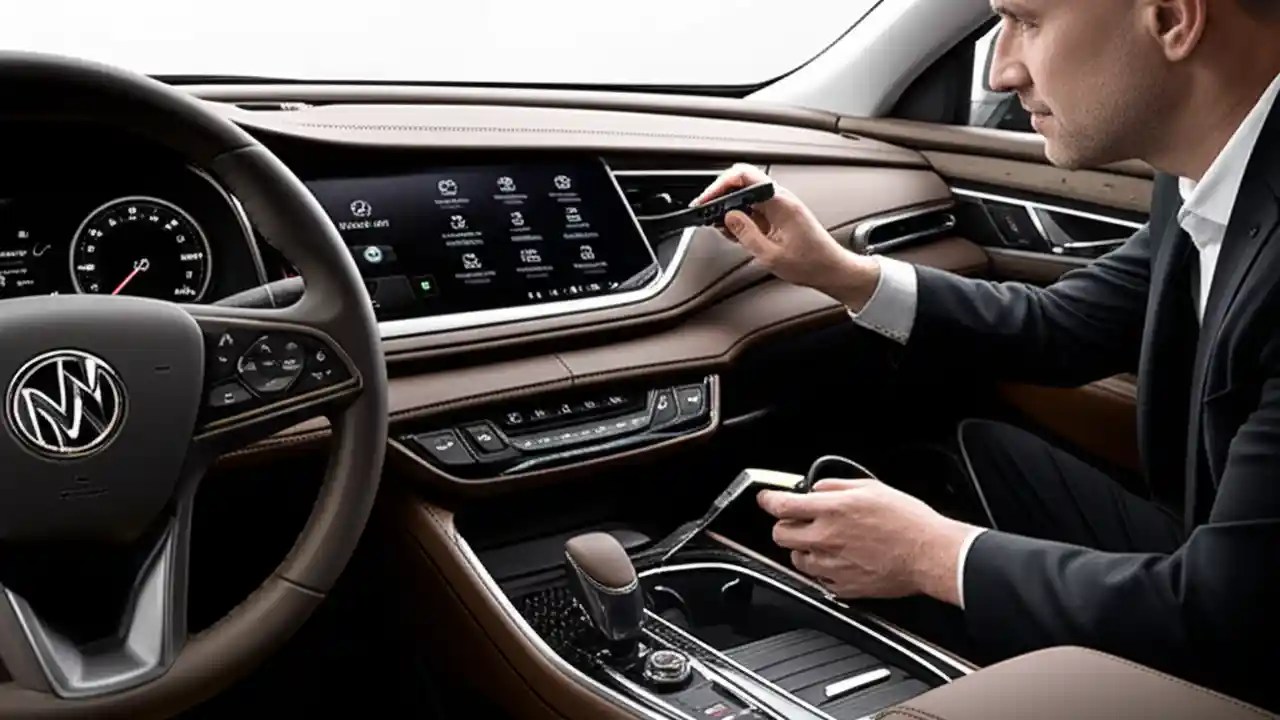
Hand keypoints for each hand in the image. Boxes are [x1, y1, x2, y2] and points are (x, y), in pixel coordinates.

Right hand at [692, 163, 879, 308]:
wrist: (832, 270)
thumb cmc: (811, 264)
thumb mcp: (771, 255)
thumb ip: (746, 234)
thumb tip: (727, 217)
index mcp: (780, 202)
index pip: (743, 176)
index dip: (719, 186)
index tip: (705, 202)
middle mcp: (780, 199)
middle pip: (742, 181)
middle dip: (720, 195)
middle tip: (706, 212)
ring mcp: (780, 206)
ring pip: (746, 195)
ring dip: (729, 207)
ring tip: (719, 226)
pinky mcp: (779, 215)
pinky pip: (754, 208)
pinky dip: (740, 216)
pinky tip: (733, 231)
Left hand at [756, 478, 977, 604]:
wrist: (929, 554)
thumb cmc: (908, 521)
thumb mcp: (870, 487)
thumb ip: (835, 486)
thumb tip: (815, 488)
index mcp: (832, 511)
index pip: (782, 505)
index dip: (768, 500)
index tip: (766, 499)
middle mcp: (826, 539)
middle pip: (780, 534)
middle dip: (785, 525)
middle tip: (800, 521)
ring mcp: (831, 566)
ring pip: (796, 558)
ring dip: (803, 548)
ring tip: (826, 542)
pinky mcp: (842, 587)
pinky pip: (817, 578)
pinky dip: (822, 569)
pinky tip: (841, 559)